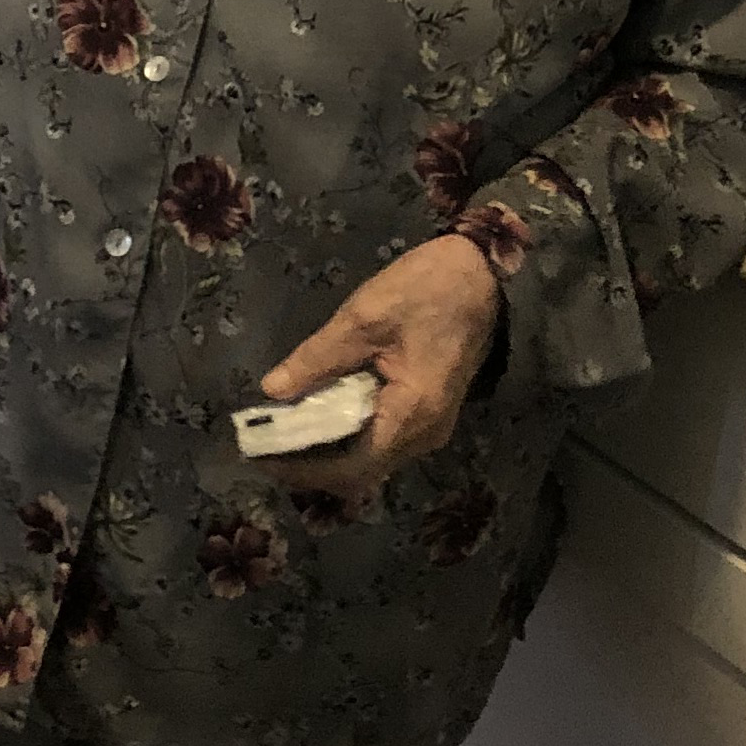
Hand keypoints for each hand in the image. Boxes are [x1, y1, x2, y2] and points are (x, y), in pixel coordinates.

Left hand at [259, 232, 502, 508]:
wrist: (483, 273)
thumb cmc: (427, 289)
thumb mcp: (363, 318)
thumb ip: (317, 359)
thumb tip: (272, 390)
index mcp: (412, 415)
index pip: (352, 468)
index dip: (304, 469)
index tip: (262, 456)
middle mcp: (425, 434)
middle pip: (361, 472)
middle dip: (311, 465)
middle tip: (265, 445)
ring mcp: (430, 426)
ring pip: (372, 458)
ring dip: (328, 452)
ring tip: (283, 432)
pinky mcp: (427, 412)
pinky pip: (382, 439)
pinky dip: (348, 436)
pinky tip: (317, 416)